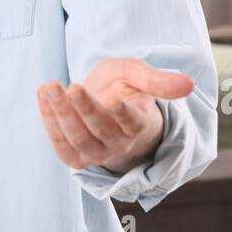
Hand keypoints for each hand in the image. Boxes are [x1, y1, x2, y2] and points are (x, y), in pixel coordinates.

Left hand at [37, 58, 193, 173]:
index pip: (132, 123)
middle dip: (84, 109)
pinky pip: (61, 145)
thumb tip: (189, 84)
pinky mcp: (75, 157)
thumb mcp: (139, 75)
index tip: (115, 98)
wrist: (107, 104)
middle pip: (100, 131)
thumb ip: (158, 80)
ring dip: (61, 114)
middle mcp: (120, 144)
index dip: (123, 114)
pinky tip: (42, 96)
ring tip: (49, 87)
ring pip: (78, 140)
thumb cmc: (126, 88)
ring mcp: (97, 153)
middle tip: (71, 86)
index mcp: (141, 124)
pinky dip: (49, 122)